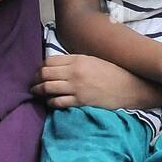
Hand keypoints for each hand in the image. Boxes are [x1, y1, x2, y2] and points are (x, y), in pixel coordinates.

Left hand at [31, 55, 161, 111]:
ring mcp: (76, 87)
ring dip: (39, 91)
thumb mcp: (93, 61)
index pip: (49, 61)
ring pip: (48, 88)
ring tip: (36, 92)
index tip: (39, 72)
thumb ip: (76, 62)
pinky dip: (50, 102)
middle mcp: (74, 72)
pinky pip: (58, 102)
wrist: (129, 87)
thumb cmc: (113, 73)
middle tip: (32, 83)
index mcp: (77, 59)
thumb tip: (58, 66)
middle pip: (45, 73)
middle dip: (36, 79)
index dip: (41, 67)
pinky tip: (49, 102)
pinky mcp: (80, 101)